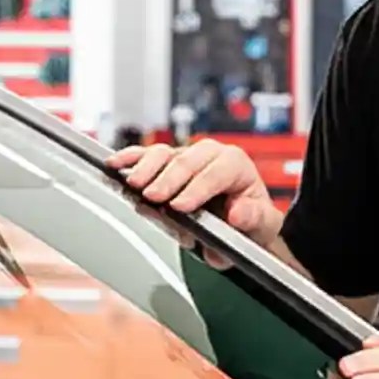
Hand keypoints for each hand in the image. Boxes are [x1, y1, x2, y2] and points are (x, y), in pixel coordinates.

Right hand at [104, 140, 278, 264]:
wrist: (239, 221)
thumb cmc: (250, 219)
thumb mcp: (262, 224)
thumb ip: (254, 218)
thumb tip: (238, 213)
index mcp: (236, 165)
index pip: (216, 172)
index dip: (198, 188)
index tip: (182, 205)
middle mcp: (210, 154)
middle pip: (187, 161)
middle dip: (169, 179)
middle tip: (155, 197)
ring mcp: (186, 156)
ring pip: (165, 154)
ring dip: (147, 168)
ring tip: (135, 185)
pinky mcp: (167, 162)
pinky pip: (147, 155)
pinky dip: (131, 158)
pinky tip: (116, 164)